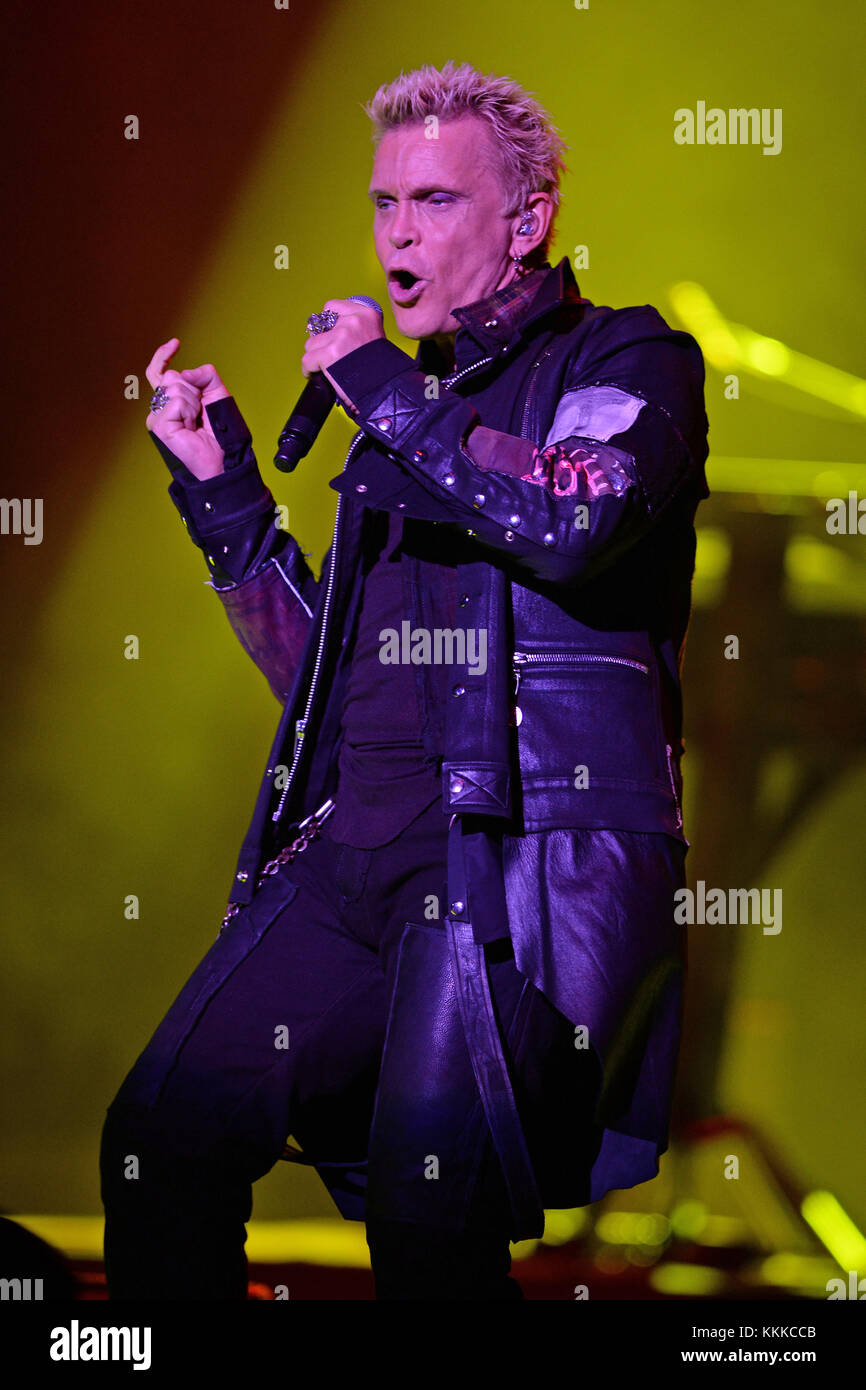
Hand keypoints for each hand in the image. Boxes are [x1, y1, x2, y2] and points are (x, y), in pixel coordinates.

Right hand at [145, 338, 230, 479]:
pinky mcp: (158, 426)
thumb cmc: (220, 429)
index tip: (175, 343)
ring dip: (193, 402)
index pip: (159, 372)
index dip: (163, 355)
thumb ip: (205, 375)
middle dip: (193, 390)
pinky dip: (189, 411)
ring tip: (195, 422)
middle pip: (172, 376)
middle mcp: (160, 406)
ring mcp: (157, 416)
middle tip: (199, 413)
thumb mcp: (217, 393)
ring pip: (174, 388)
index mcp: (171, 398)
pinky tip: (190, 427)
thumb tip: (184, 373)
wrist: (224, 455)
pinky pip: (176, 402)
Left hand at [300, 299, 384, 411]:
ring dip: (316, 357)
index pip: (332, 306)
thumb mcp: (374, 339)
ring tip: (327, 368)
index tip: (330, 334)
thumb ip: (355, 330)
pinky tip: (317, 375)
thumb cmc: (381, 370)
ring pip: (311, 344)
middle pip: (319, 326)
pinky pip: (307, 360)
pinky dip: (309, 369)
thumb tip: (325, 331)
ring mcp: (341, 336)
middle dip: (322, 342)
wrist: (388, 389)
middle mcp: (354, 321)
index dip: (328, 323)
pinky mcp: (330, 354)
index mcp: (367, 314)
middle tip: (330, 356)